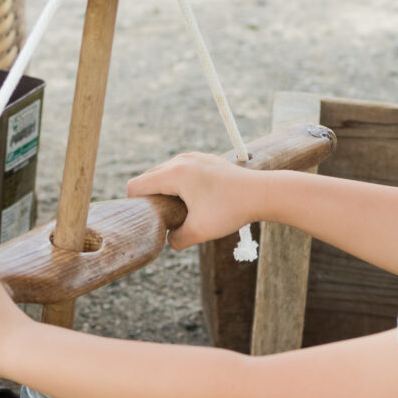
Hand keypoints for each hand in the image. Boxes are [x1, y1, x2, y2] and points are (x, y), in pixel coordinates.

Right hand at [126, 152, 262, 248]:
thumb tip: (169, 238)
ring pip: (164, 173)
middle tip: (163, 219)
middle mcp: (180, 160)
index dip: (135, 205)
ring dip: (165, 191)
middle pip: (148, 178)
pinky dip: (179, 185)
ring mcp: (193, 157)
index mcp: (174, 173)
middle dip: (150, 199)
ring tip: (179, 211)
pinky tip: (193, 201)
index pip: (136, 186)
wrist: (263, 193)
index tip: (147, 221)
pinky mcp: (204, 160)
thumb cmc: (231, 210)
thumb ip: (176, 239)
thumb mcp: (199, 232)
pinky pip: (180, 171)